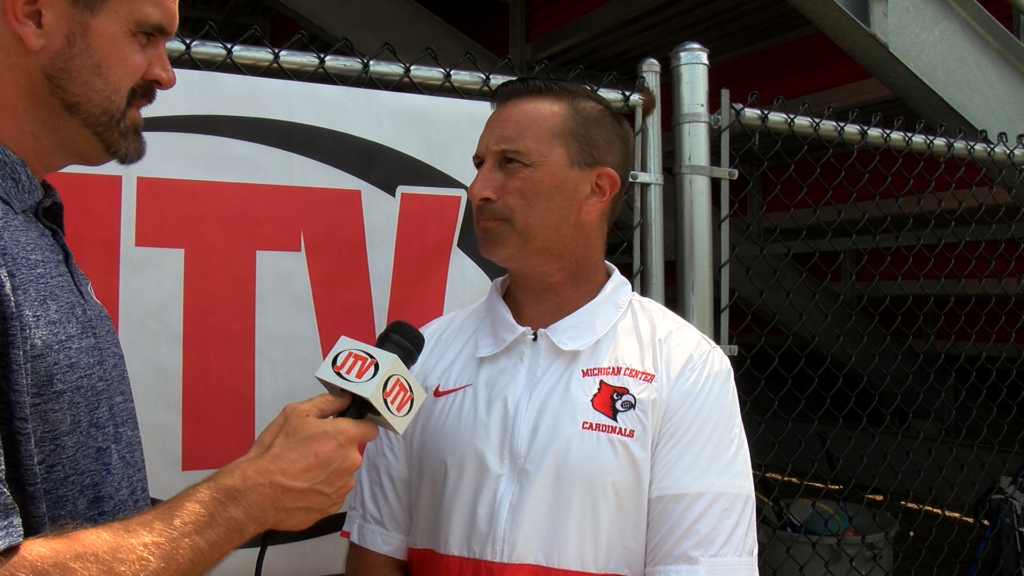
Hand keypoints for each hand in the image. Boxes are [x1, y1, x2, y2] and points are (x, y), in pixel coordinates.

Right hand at [221, 393, 378, 531]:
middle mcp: (351, 462)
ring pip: (343, 473)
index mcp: (346, 436)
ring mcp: (344, 486)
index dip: (357, 426)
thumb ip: (326, 403)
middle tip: (310, 450)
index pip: (370, 429)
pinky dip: (321, 489)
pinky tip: (301, 487)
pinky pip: (333, 491)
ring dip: (329, 470)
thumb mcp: (295, 413)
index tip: (342, 428)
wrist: (257, 492)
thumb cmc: (276, 450)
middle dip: (337, 449)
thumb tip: (346, 399)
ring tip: (302, 471)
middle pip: (352, 451)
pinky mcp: (333, 506)